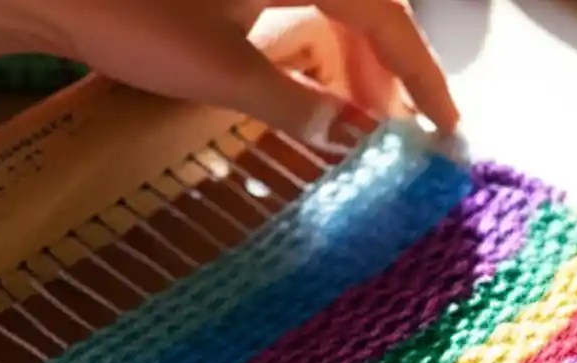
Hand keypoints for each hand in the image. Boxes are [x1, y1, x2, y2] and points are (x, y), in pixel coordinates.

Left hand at [21, 0, 458, 142]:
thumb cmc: (132, 17)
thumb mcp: (221, 71)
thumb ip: (295, 103)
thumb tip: (355, 136)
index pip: (384, 15)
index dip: (419, 72)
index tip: (444, 124)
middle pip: (362, 5)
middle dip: (385, 68)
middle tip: (397, 128)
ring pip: (325, 2)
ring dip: (345, 57)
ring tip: (352, 113)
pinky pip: (289, 2)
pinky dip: (306, 41)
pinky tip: (300, 76)